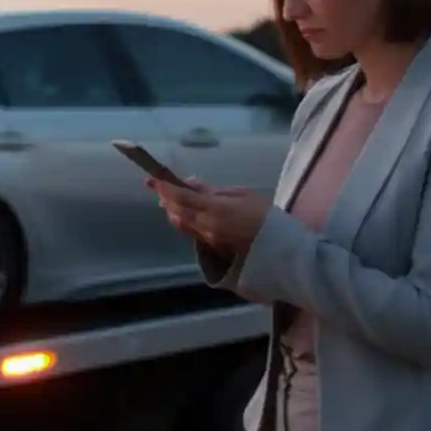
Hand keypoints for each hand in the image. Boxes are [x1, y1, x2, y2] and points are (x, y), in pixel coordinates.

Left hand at [144, 176, 270, 254]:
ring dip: (172, 210)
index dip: (165, 188)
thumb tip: (192, 184)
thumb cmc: (265, 216)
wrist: (278, 250)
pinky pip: (190, 231)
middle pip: (176, 211)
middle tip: (158, 188)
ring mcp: (207, 239)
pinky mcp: (211, 248)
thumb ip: (213, 191)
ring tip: (169, 199)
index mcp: (215, 209)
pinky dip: (183, 219)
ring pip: (180, 223)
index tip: (152, 180)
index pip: (182, 197)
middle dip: (165, 199)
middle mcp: (206, 225)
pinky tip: (185, 213)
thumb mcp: (242, 195)